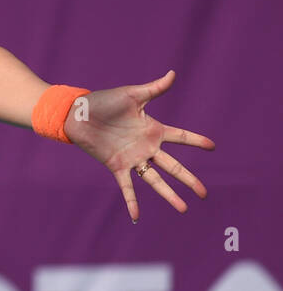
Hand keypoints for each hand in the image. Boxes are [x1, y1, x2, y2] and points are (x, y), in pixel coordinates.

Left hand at [63, 70, 213, 221]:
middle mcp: (146, 147)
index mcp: (153, 129)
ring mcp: (132, 158)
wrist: (77, 114)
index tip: (213, 146)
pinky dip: (131, 201)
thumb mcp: (132, 95)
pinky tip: (136, 216)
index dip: (196, 141)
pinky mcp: (116, 166)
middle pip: (173, 166)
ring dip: (169, 194)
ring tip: (183, 209)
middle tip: (204, 194)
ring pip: (155, 180)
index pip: (181, 137)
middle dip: (189, 179)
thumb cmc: (103, 101)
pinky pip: (127, 186)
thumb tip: (173, 74)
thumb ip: (154, 89)